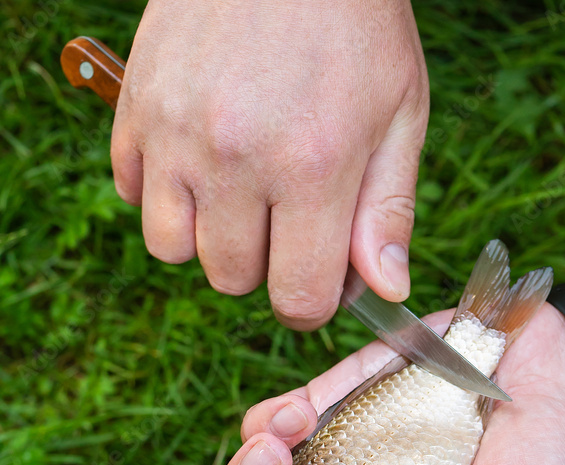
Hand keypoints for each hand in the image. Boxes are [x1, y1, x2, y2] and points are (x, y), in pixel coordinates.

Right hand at [111, 0, 428, 328]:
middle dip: (264, 266)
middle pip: (233, 279)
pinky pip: (132, 196)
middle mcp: (237, 158)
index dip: (310, 304)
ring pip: (173, 250)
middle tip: (284, 218)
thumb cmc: (353, 23)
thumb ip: (389, 210)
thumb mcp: (400, 112)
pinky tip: (198, 159)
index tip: (316, 282)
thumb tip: (386, 291)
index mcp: (313, 167)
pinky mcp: (136, 108)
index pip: (298, 298)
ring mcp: (177, 132)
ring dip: (206, 238)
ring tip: (236, 194)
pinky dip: (162, 195)